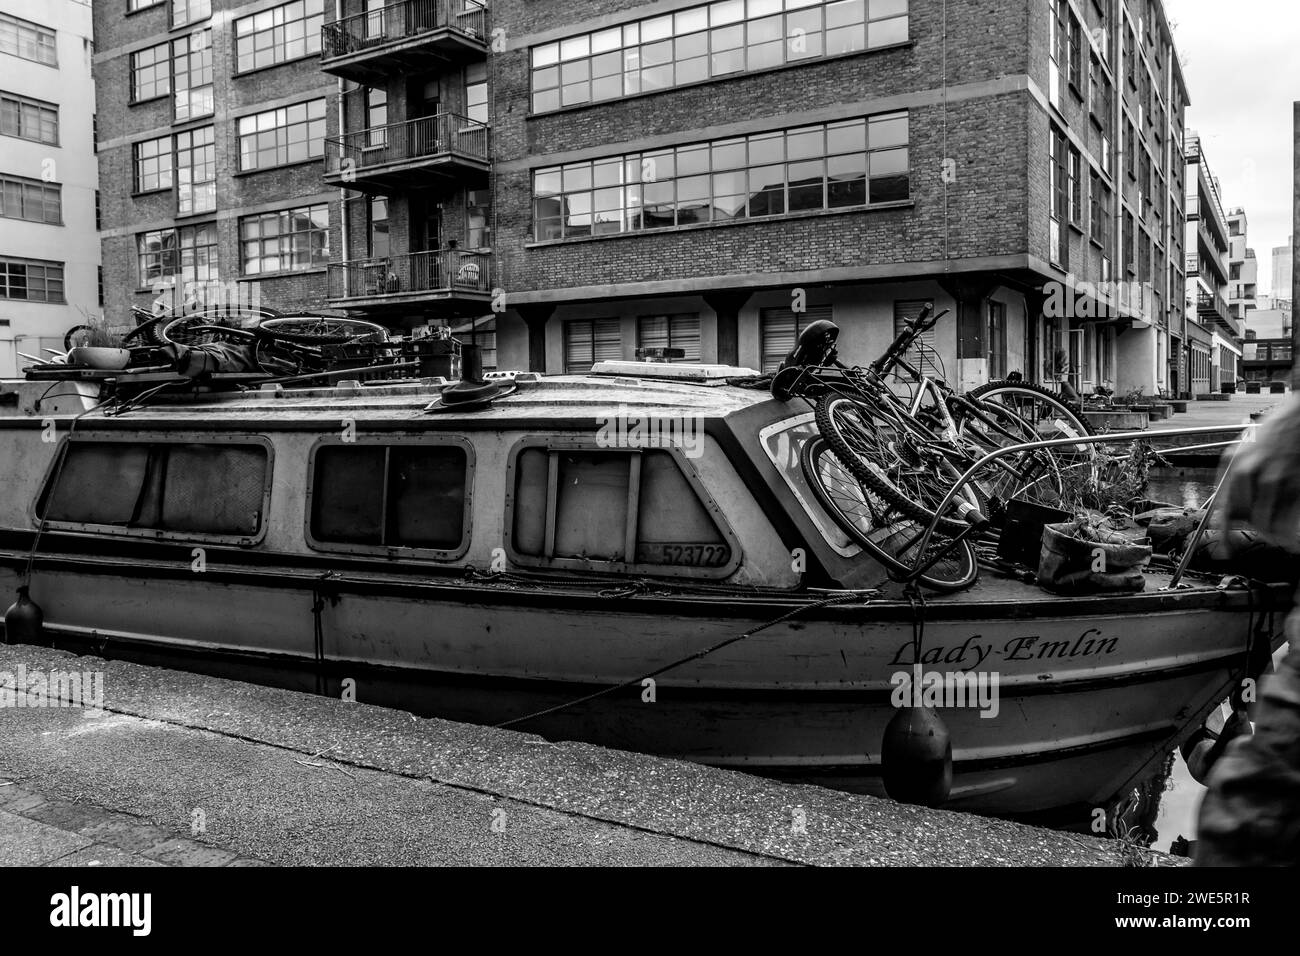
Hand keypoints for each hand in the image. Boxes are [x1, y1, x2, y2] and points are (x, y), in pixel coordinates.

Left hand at [1220, 394, 1299, 551]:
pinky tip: (1292, 537)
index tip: (1224, 552)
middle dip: (1256, 531)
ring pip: (1270, 524)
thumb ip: (1232, 478)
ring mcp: (1278, 480)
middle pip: (1249, 520)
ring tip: (1280, 539)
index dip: (1224, 535)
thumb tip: (1228, 508)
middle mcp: (1253, 476)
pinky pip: (1292, 518)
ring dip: (1275, 536)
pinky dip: (1290, 532)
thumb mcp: (1241, 450)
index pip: (1225, 510)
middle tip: (1263, 535)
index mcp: (1235, 468)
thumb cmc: (1273, 431)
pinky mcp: (1299, 485)